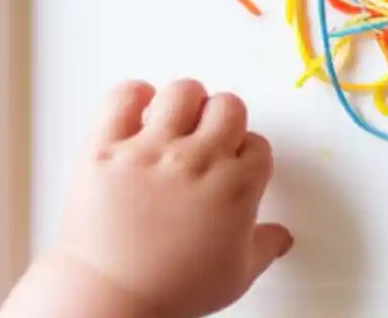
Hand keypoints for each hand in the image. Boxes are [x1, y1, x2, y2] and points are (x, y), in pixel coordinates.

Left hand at [0, 79, 292, 317]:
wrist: (108, 300)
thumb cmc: (172, 291)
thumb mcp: (236, 275)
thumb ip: (265, 246)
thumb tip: (281, 237)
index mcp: (236, 186)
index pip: (258, 144)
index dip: (246, 154)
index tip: (233, 165)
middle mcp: (198, 159)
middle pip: (228, 106)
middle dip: (223, 121)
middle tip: (208, 140)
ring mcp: (150, 150)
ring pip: (183, 91)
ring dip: (184, 104)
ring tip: (174, 123)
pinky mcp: (106, 148)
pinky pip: (123, 97)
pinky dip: (133, 98)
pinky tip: (137, 116)